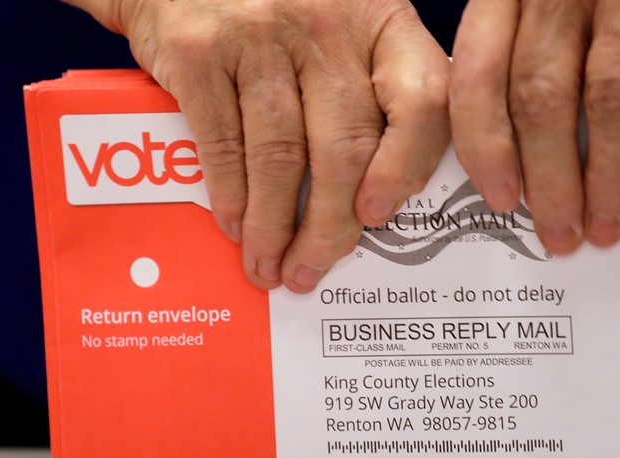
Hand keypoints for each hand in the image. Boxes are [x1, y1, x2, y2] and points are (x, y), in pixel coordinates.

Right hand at [71, 0, 450, 292]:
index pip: (421, 101)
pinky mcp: (198, 52)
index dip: (407, 170)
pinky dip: (230, 197)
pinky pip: (223, 145)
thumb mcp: (339, 22)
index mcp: (378, 17)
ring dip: (273, 228)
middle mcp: (325, 23)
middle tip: (312, 269)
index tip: (383, 218)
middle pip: (345, 149)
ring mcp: (258, 36)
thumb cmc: (274, 3)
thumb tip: (386, 191)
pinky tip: (234, 225)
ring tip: (268, 265)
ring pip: (281, 159)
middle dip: (329, 229)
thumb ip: (369, 84)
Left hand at [450, 0, 619, 254]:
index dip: (484, 145)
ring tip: (605, 218)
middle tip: (557, 231)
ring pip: (607, 95)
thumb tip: (500, 137)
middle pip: (541, 97)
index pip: (478, 74)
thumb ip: (518, 41)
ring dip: (605, 170)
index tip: (497, 198)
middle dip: (548, 179)